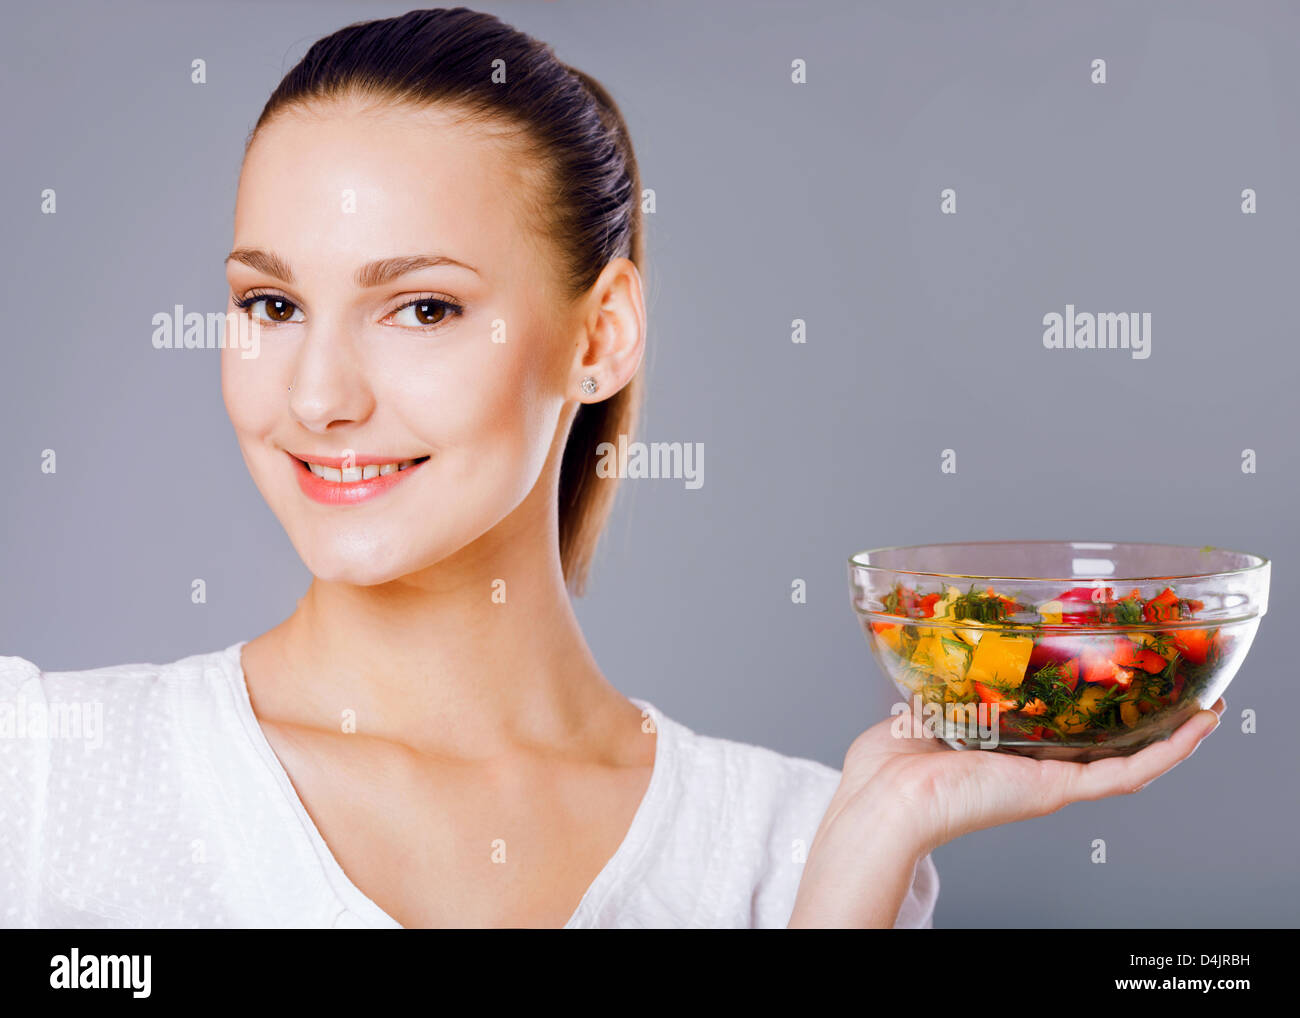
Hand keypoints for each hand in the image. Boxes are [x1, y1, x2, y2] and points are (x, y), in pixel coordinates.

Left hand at [789, 699, 1223, 927]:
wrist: (887, 798)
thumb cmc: (889, 768)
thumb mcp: (922, 712)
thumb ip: (942, 690)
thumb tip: (945, 657)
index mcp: (1003, 752)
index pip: (1058, 731)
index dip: (1090, 708)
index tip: (1113, 680)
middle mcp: (1033, 770)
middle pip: (1100, 745)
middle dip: (1140, 721)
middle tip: (1176, 690)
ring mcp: (1049, 782)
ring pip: (1127, 762)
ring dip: (1170, 736)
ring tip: (1205, 708)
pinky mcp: (1057, 789)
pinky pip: (1127, 773)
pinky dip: (1167, 752)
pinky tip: (1197, 727)